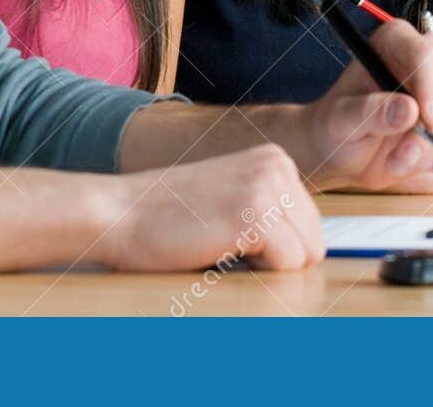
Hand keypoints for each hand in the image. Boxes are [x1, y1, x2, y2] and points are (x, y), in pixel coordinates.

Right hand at [102, 145, 323, 270]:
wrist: (119, 213)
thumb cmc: (169, 217)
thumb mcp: (232, 197)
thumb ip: (272, 212)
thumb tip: (313, 254)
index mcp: (276, 160)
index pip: (311, 225)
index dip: (277, 247)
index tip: (236, 237)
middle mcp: (278, 166)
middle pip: (314, 241)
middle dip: (277, 258)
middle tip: (228, 245)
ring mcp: (268, 187)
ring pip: (304, 255)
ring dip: (266, 266)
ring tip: (224, 246)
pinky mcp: (256, 213)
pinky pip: (287, 264)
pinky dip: (256, 272)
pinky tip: (220, 250)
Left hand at [285, 18, 432, 192]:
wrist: (342, 151)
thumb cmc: (335, 126)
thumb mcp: (340, 119)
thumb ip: (369, 112)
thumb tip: (407, 110)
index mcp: (395, 43)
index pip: (426, 54)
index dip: (431, 86)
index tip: (428, 120)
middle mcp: (426, 62)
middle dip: (429, 134)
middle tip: (398, 160)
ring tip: (398, 165)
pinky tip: (419, 166)